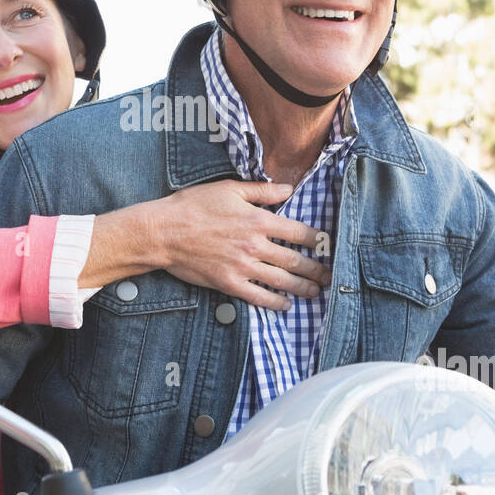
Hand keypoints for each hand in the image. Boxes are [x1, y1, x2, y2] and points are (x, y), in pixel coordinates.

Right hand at [153, 180, 331, 311]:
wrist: (164, 232)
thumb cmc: (194, 205)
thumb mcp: (229, 189)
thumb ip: (262, 190)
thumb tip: (288, 188)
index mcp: (259, 220)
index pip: (299, 232)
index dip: (317, 240)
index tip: (326, 245)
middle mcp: (256, 246)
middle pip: (296, 260)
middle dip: (317, 270)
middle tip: (329, 275)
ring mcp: (243, 267)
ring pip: (283, 281)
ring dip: (303, 288)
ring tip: (315, 292)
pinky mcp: (229, 283)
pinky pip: (259, 297)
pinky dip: (276, 303)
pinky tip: (285, 305)